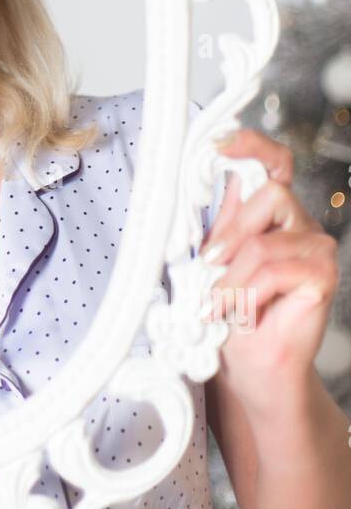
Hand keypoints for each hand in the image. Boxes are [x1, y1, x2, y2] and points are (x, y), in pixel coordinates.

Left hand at [200, 127, 338, 403]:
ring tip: (222, 304)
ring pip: (264, 241)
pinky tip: (240, 312)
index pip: (273, 162)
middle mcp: (297, 222)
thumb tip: (186, 192)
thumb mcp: (211, 262)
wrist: (251, 366)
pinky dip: (248, 293)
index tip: (219, 142)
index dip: (252, 144)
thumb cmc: (230, 315)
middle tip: (210, 265)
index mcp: (268, 213)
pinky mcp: (323, 274)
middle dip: (233, 230)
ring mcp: (317, 247)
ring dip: (233, 278)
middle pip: (272, 193)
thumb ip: (212, 227)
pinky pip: (276, 269)